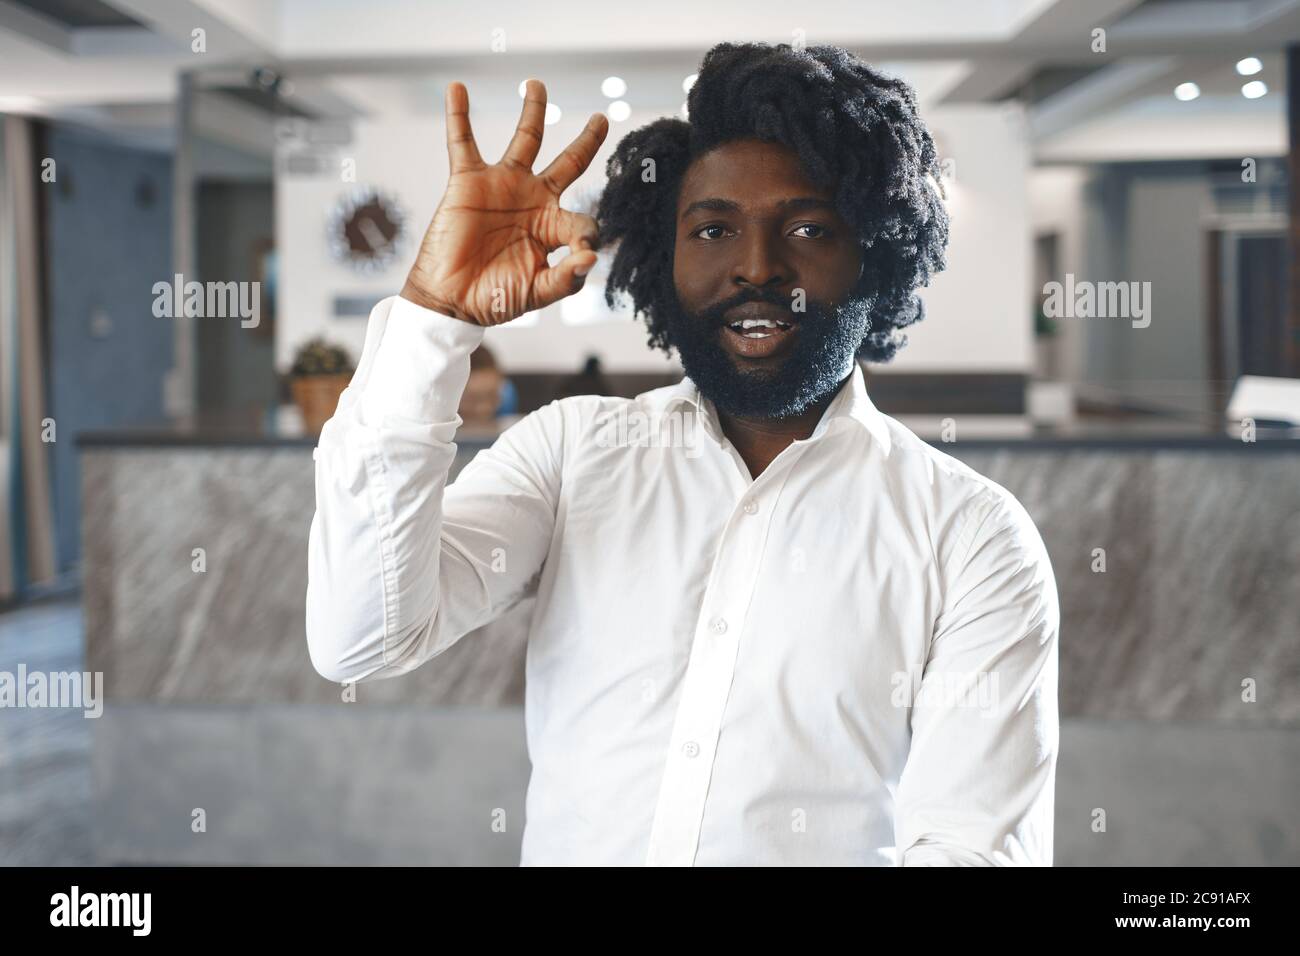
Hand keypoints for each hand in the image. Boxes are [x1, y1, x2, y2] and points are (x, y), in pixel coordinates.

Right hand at [401, 78, 608, 325]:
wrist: (450, 300)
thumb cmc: (494, 299)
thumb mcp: (536, 293)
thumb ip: (565, 279)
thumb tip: (591, 257)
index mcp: (553, 228)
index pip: (584, 220)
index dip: (587, 234)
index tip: (581, 251)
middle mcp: (534, 201)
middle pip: (569, 163)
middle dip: (587, 141)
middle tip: (601, 119)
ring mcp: (503, 187)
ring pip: (525, 140)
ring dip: (533, 111)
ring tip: (537, 84)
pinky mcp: (469, 181)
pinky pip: (463, 141)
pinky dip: (458, 115)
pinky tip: (457, 89)